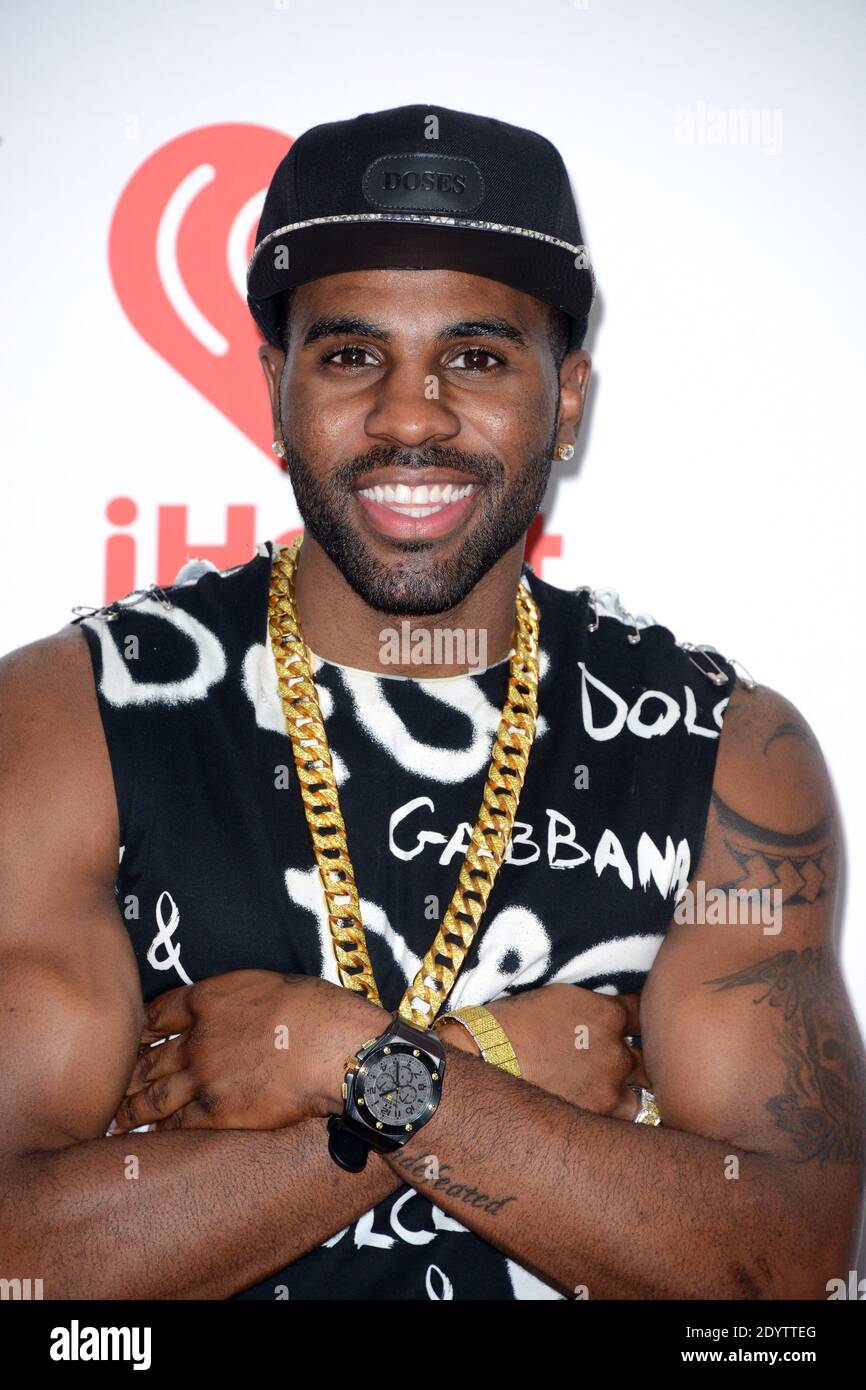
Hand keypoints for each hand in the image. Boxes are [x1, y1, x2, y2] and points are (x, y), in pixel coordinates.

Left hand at [109, 971, 386, 1133]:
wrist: (334, 1047)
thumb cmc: (316, 1010)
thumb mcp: (267, 984)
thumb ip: (235, 998)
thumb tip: (233, 1010)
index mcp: (207, 999)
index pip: (157, 1013)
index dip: (141, 1029)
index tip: (134, 1039)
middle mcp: (196, 1038)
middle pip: (147, 1058)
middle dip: (127, 1073)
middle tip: (112, 1085)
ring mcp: (202, 1077)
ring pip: (152, 1096)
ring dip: (132, 1109)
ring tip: (119, 1118)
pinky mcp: (216, 1112)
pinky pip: (177, 1125)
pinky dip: (161, 1132)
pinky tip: (151, 1137)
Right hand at [443, 985, 649, 1119]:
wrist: (483, 1059)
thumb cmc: (509, 1025)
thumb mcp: (555, 999)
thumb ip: (589, 1009)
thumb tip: (596, 1017)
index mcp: (607, 1013)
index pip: (641, 1013)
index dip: (637, 1021)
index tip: (632, 1027)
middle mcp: (617, 1050)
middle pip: (647, 1056)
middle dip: (633, 1061)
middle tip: (614, 1068)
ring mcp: (611, 1087)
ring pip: (638, 1095)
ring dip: (624, 1095)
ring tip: (600, 1100)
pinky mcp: (597, 1118)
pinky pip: (619, 1123)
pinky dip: (607, 1121)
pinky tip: (589, 1119)